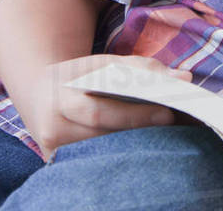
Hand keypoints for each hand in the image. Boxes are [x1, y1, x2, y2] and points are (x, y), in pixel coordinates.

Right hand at [22, 54, 194, 162]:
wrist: (39, 92)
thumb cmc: (81, 76)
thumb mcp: (103, 64)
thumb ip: (142, 68)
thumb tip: (183, 78)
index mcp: (63, 90)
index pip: (101, 105)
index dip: (134, 111)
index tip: (168, 110)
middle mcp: (54, 119)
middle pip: (101, 126)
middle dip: (138, 123)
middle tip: (170, 120)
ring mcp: (52, 143)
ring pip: (100, 145)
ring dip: (134, 141)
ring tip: (163, 133)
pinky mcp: (56, 158)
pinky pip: (93, 157)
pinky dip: (120, 151)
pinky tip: (142, 146)